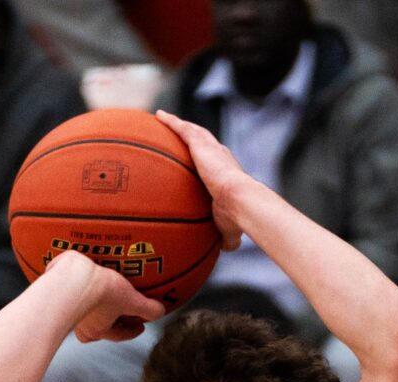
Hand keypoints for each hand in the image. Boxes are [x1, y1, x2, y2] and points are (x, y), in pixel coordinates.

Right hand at [47, 249, 163, 344]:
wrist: (71, 276)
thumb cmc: (98, 291)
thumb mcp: (130, 299)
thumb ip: (147, 308)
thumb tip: (160, 312)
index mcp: (98, 330)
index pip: (120, 335)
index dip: (133, 330)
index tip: (141, 325)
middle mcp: (81, 325)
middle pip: (101, 327)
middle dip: (113, 320)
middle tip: (124, 310)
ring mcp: (68, 310)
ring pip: (86, 313)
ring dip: (97, 306)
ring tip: (105, 294)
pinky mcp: (60, 293)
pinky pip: (73, 295)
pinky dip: (82, 290)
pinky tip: (85, 280)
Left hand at [154, 112, 253, 248]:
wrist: (238, 200)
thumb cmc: (235, 216)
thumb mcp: (229, 227)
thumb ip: (226, 235)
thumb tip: (228, 249)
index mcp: (226, 172)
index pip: (214, 161)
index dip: (206, 158)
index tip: (198, 158)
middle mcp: (220, 155)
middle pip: (203, 142)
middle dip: (192, 137)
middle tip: (180, 134)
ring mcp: (210, 148)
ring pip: (192, 131)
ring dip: (179, 125)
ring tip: (164, 119)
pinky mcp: (201, 143)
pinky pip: (183, 128)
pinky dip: (171, 122)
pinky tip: (159, 116)